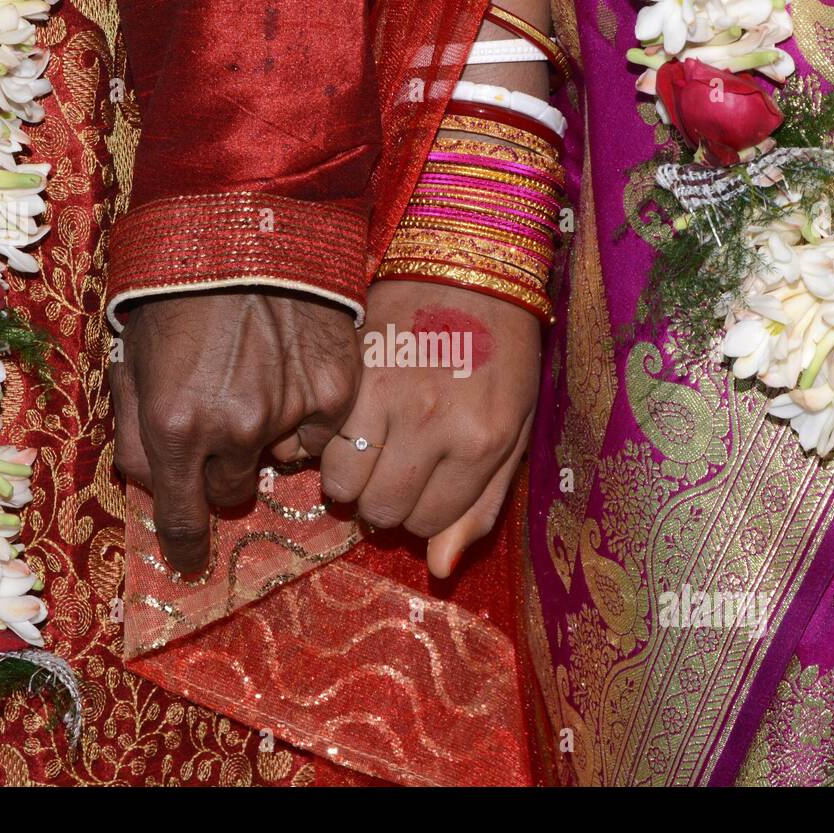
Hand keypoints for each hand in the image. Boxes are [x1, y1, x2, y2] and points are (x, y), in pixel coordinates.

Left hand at [111, 290, 360, 573]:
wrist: (245, 221)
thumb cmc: (175, 285)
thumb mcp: (130, 355)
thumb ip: (134, 427)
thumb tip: (153, 480)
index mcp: (172, 424)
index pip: (182, 518)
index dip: (184, 545)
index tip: (190, 558)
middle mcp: (232, 429)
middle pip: (228, 492)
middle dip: (218, 469)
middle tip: (220, 422)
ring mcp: (289, 412)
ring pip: (275, 460)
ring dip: (262, 436)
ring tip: (255, 377)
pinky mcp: (334, 392)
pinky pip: (317, 435)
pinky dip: (303, 417)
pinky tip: (290, 373)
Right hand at [319, 280, 540, 577]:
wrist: (469, 263)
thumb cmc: (502, 349)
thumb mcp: (513, 430)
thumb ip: (481, 503)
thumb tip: (439, 569)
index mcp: (480, 441)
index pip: (429, 522)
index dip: (422, 512)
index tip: (423, 486)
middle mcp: (431, 423)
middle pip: (382, 511)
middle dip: (386, 502)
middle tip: (393, 470)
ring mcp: (385, 395)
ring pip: (343, 483)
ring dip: (352, 478)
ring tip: (367, 450)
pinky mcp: (349, 370)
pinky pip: (320, 438)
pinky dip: (326, 444)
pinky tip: (344, 426)